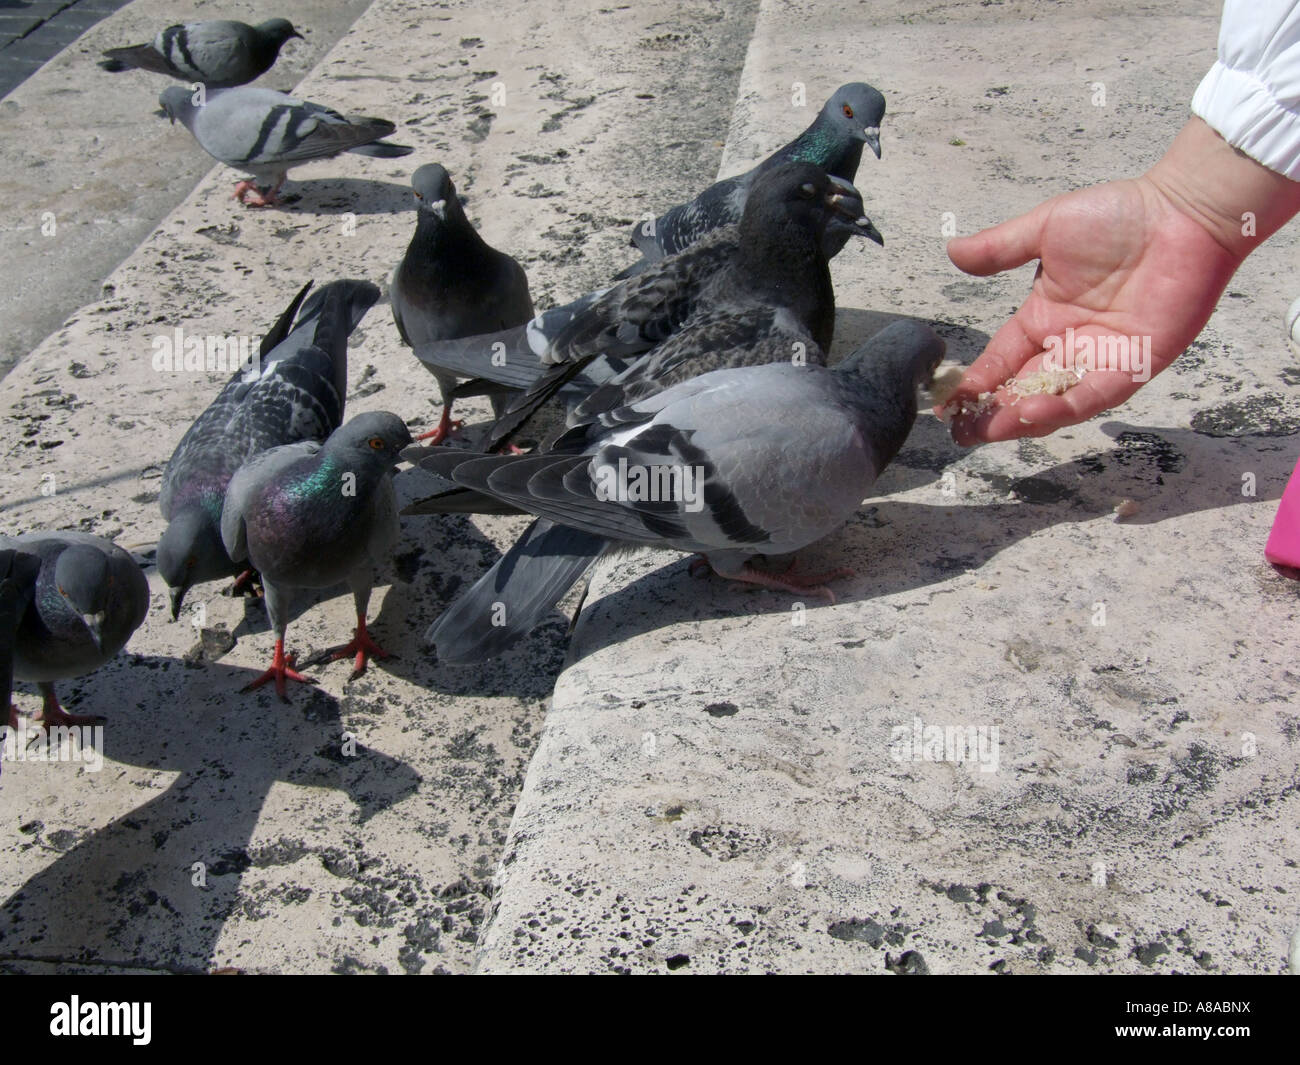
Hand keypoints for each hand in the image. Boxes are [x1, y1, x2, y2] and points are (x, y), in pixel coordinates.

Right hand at [940, 118, 1299, 444]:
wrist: (1181, 212)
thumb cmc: (1119, 215)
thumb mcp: (1044, 228)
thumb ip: (999, 248)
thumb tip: (952, 252)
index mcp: (1044, 319)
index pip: (1001, 362)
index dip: (974, 383)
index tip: (945, 403)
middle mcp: (1069, 346)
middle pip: (1023, 392)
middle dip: (992, 415)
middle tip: (962, 432)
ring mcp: (1102, 360)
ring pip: (1056, 402)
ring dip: (1022, 419)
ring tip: (990, 428)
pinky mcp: (1135, 365)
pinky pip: (1095, 395)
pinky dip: (1065, 407)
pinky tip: (1034, 410)